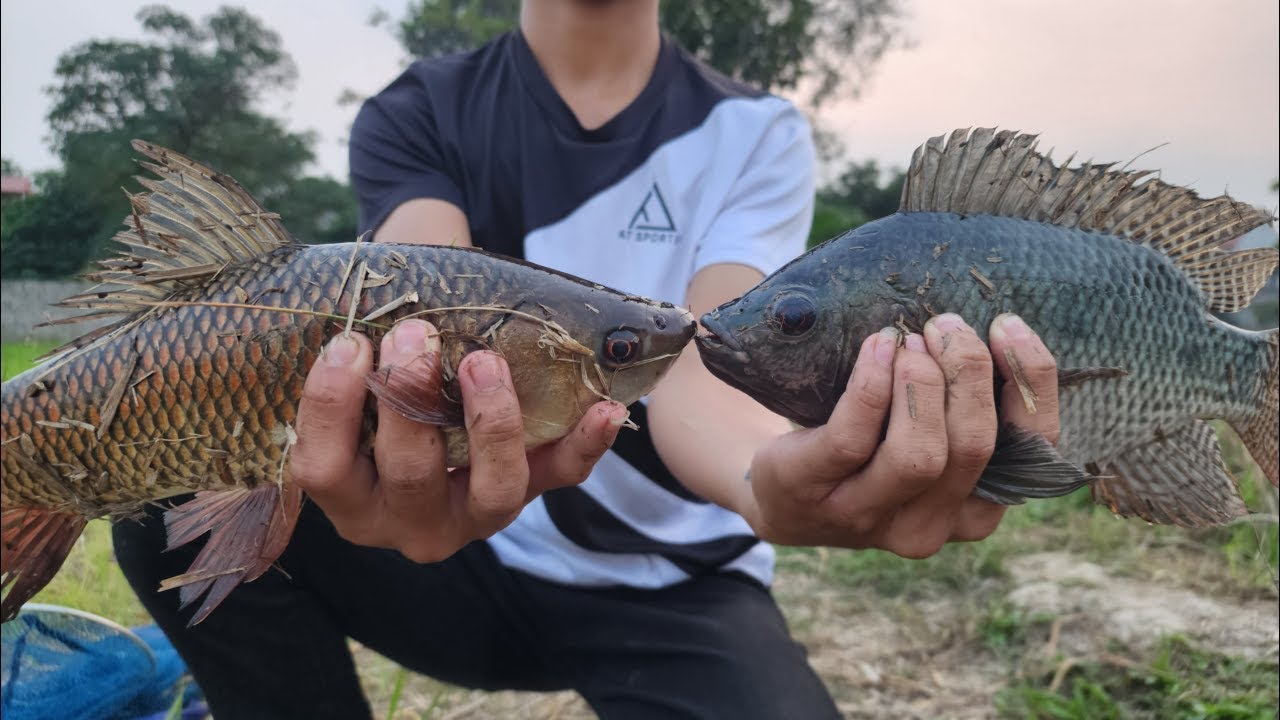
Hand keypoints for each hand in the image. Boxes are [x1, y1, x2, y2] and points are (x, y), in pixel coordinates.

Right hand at [288, 319, 628, 561]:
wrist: (437, 411)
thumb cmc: (385, 384)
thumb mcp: (358, 378)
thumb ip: (354, 350)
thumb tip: (358, 285)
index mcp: (350, 499)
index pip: (323, 469)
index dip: (332, 408)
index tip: (349, 344)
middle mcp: (409, 524)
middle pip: (409, 476)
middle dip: (411, 400)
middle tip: (414, 334)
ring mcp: (476, 517)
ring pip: (493, 488)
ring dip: (490, 419)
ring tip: (483, 360)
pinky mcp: (531, 494)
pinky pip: (563, 475)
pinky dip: (585, 442)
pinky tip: (602, 409)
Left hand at [741, 313, 1059, 557]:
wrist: (780, 493)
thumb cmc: (872, 449)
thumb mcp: (929, 438)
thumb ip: (963, 407)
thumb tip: (993, 331)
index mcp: (974, 511)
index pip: (1034, 451)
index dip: (1030, 383)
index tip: (1007, 326)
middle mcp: (928, 527)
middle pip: (973, 446)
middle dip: (968, 372)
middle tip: (946, 324)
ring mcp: (867, 516)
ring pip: (918, 455)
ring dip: (920, 383)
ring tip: (908, 339)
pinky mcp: (812, 490)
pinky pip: (852, 438)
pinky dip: (872, 385)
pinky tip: (877, 348)